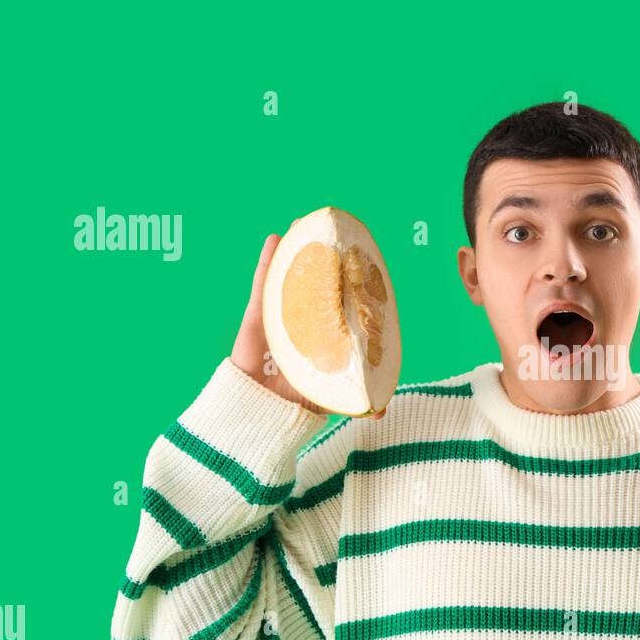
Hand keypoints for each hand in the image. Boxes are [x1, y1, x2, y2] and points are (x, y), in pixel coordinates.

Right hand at [230, 223, 386, 418]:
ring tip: (305, 224)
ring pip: (290, 277)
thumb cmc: (294, 406)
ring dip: (297, 249)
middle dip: (324, 257)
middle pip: (317, 283)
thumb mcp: (330, 398)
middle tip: (334, 231)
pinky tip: (276, 239)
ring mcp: (281, 317)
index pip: (341, 304)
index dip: (349, 281)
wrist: (258, 416)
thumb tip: (381, 411)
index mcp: (324, 336)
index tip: (360, 256)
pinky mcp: (258, 317)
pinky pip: (263, 285)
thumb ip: (354, 397)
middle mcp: (304, 322)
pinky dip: (268, 261)